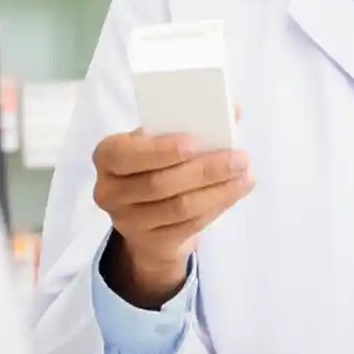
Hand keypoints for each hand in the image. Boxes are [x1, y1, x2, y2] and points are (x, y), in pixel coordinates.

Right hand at [93, 128, 253, 307]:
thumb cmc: (156, 165)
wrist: (148, 215)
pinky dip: (216, 206)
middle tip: (239, 158)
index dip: (160, 151)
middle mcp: (110, 191)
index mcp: (107, 156)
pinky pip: (189, 225)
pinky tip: (235, 191)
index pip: (126, 155)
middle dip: (204, 170)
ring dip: (218, 190)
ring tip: (245, 175)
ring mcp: (128, 221)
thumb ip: (190, 124)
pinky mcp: (151, 242)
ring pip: (179, 207)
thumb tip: (232, 111)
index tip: (194, 143)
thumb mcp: (162, 142)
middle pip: (159, 184)